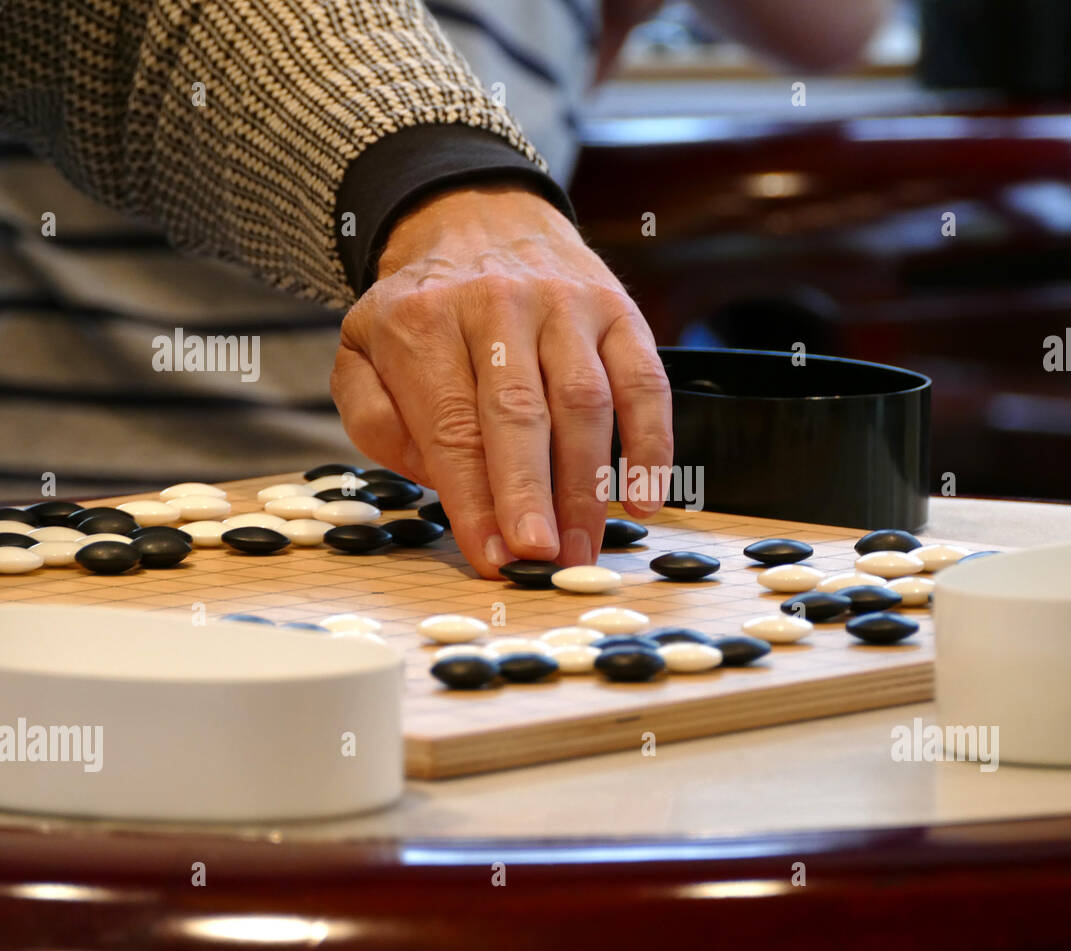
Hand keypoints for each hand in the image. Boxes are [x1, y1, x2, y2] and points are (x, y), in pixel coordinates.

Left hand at [331, 184, 672, 576]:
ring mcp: (565, 305)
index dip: (474, 500)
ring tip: (584, 547)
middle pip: (520, 414)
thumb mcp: (362, 351)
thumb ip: (375, 417)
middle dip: (532, 494)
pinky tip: (645, 496)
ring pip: (585, 402)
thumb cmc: (425, 310)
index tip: (492, 555)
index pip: (452, 428)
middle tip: (542, 557)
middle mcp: (497, 305)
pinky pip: (645, 381)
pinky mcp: (618, 310)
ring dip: (588, 484)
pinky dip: (651, 443)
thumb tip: (433, 478)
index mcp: (424, 321)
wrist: (479, 218)